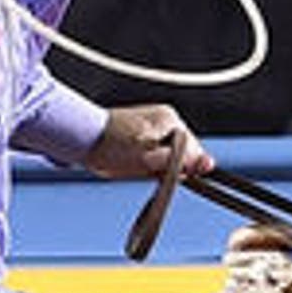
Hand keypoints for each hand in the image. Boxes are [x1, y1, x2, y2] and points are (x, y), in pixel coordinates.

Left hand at [86, 103, 209, 183]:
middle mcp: (165, 119)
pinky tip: (134, 163)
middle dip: (168, 166)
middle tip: (146, 168)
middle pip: (183, 153)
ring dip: (157, 166)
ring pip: (169, 156)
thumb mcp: (149, 158)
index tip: (164, 173)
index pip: (194, 149)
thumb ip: (181, 160)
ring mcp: (154, 125)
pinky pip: (157, 154)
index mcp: (170, 119)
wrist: (82, 139)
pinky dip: (148, 163)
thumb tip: (208, 163)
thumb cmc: (112, 146)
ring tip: (136, 164)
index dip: (183, 167)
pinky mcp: (143, 134)